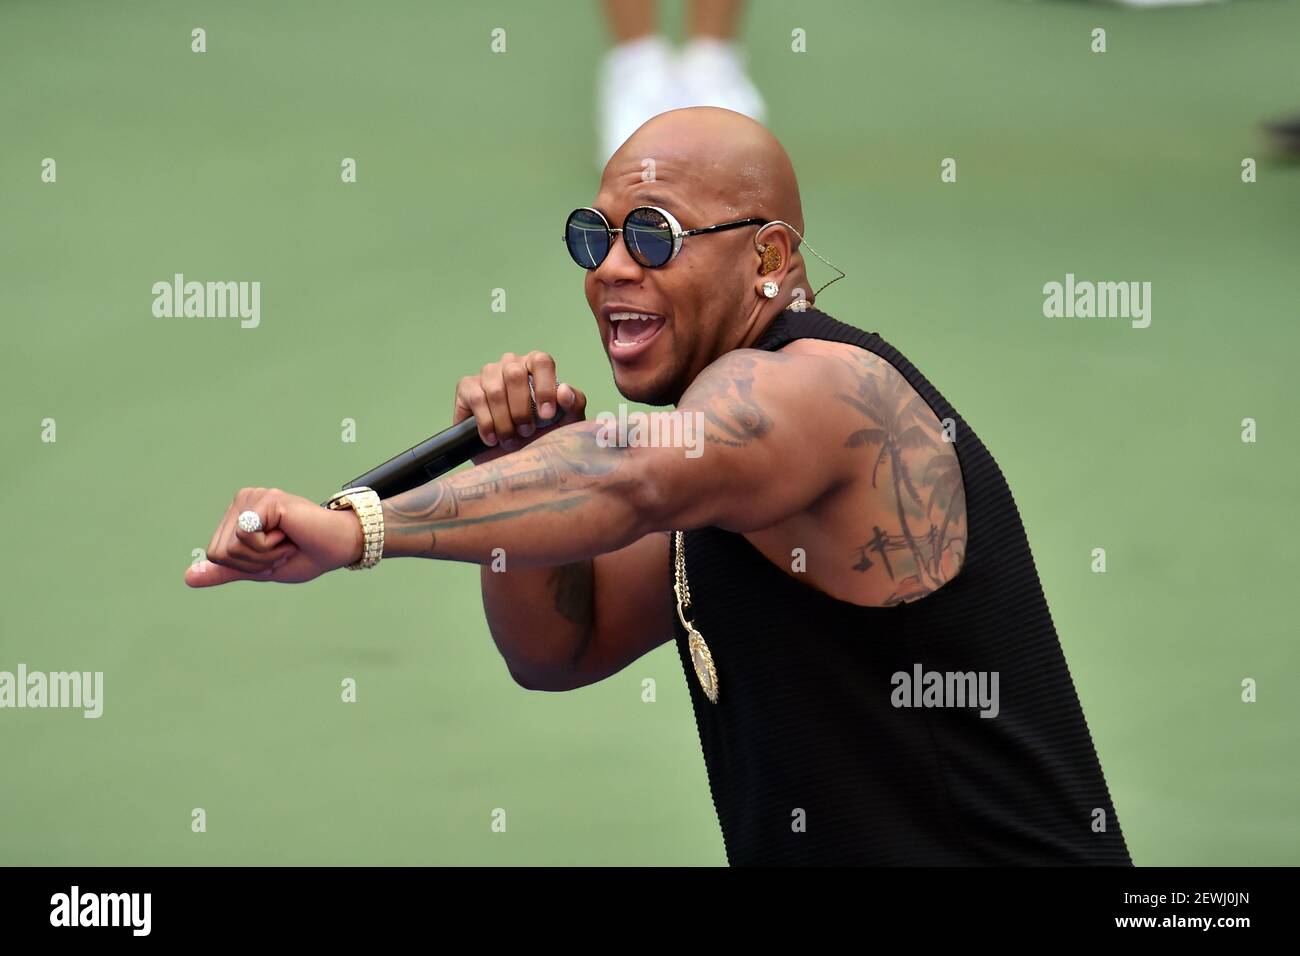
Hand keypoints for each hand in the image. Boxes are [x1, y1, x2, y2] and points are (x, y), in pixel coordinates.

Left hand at [185, 487, 363, 587]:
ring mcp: (253, 497)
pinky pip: (245, 537)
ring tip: (287, 541)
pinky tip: (289, 534)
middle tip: (282, 549)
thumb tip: (187, 578)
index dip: (245, 566)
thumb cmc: (306, 555)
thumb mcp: (259, 569)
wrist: (340, 547)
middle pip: (219, 552)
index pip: (215, 554)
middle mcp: (242, 500)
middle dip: (252, 562)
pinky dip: (268, 547)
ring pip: (231, 547)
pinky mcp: (265, 500)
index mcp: (238, 515)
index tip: (273, 555)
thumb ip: (226, 570)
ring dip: (263, 555)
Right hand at [454, 350, 586, 465]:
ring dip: (504, 420)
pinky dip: (487, 423)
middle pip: (514, 373)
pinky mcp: (467, 388)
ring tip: (511, 440)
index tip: (547, 416)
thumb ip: (574, 404)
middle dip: (522, 409)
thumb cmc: (542, 435)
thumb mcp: (566, 423)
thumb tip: (564, 391)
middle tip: (526, 432)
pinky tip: (493, 439)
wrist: (512, 458)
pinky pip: (476, 399)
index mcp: (536, 366)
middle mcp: (510, 364)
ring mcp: (487, 374)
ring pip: (495, 389)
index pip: (541, 361)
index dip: (545, 387)